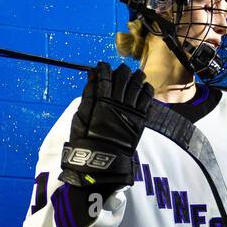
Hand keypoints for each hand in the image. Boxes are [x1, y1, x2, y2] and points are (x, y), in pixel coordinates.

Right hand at [59, 62, 154, 189]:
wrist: (101, 161)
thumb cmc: (85, 140)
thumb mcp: (80, 117)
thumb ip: (88, 95)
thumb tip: (92, 75)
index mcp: (100, 100)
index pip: (104, 77)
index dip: (104, 69)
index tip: (102, 65)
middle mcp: (117, 102)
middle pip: (122, 78)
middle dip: (121, 71)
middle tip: (121, 70)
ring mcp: (130, 110)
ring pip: (136, 85)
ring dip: (136, 77)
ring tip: (136, 74)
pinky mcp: (139, 119)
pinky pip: (146, 99)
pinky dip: (146, 90)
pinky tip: (145, 87)